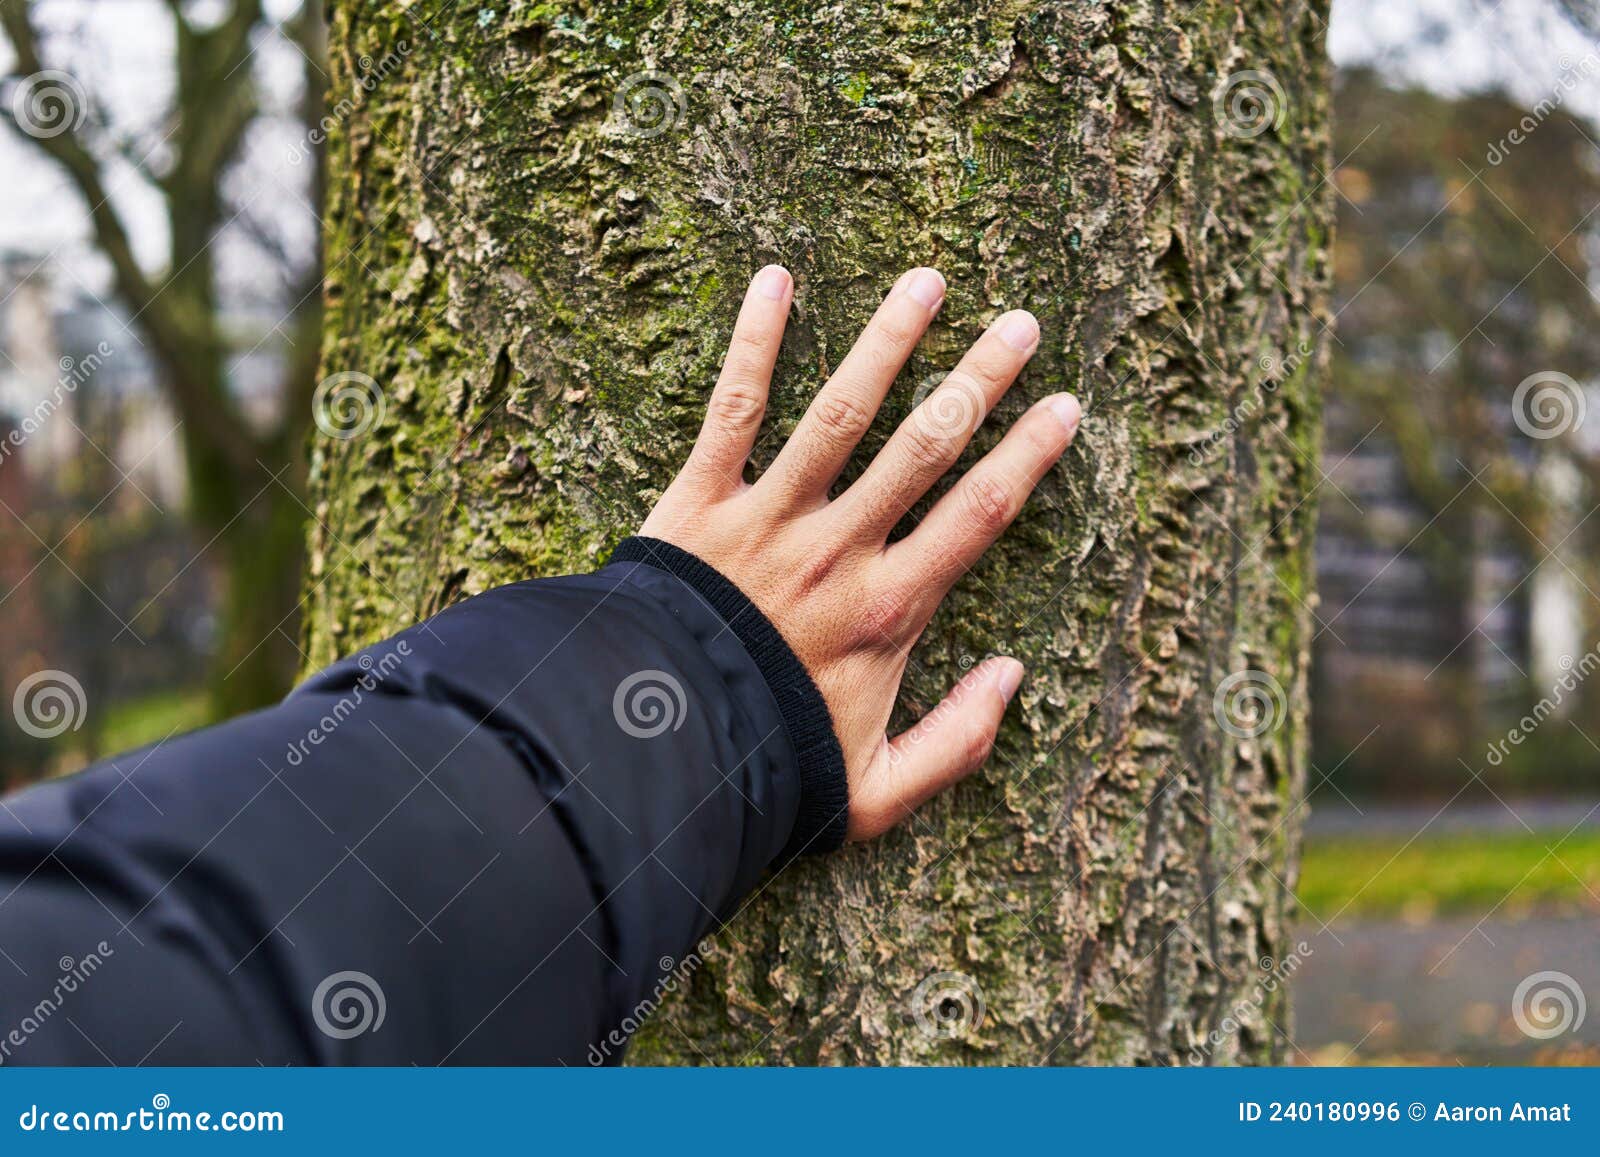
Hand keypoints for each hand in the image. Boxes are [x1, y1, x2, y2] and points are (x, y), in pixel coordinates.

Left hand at [640, 265, 1079, 839]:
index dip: (1029, 457)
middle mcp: (838, 548)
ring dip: (886, 343)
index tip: (1065, 408)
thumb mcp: (876, 792)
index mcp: (889, 609)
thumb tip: (1014, 676)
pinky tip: (774, 280)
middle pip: (925, 447)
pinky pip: (733, 410)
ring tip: (927, 282)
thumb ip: (957, 743)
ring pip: (840, 413)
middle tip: (1020, 325)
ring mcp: (769, 516)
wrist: (651, 752)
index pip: (978, 514)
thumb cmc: (767, 768)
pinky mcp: (700, 500)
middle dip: (979, 382)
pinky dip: (752, 343)